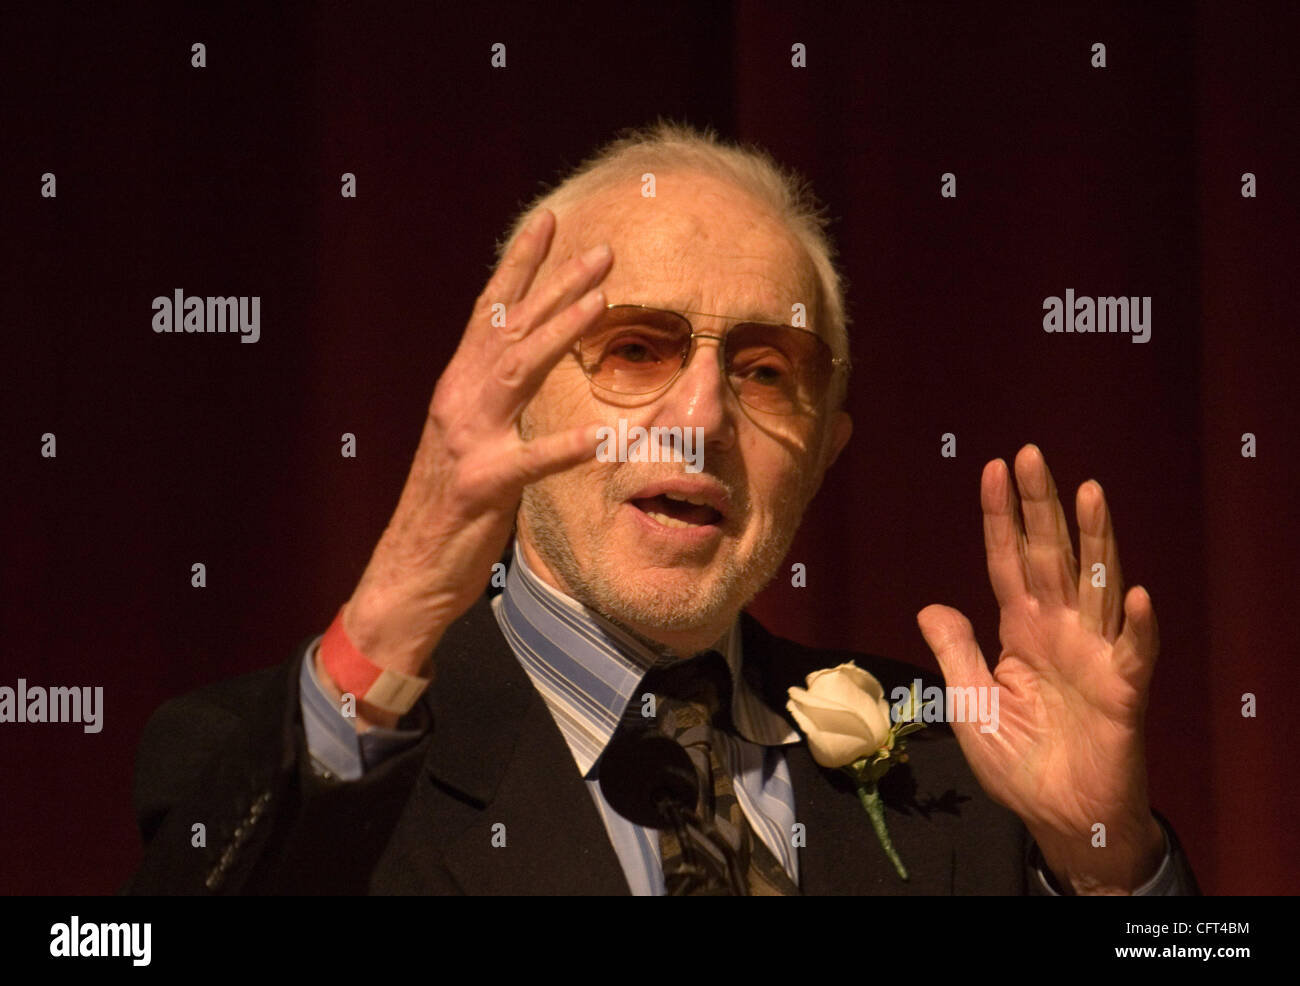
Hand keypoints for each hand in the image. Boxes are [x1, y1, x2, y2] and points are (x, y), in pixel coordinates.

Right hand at [327, 209, 611, 726]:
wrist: (408, 571)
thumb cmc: (448, 507)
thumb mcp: (472, 439)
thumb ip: (495, 400)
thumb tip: (525, 363)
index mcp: (458, 387)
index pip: (489, 312)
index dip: (518, 265)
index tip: (547, 221)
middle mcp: (458, 400)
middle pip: (510, 329)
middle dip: (556, 285)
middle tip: (603, 252)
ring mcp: (467, 440)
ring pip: (518, 373)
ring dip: (561, 332)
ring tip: (602, 301)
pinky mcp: (481, 486)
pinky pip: (531, 462)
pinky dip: (566, 446)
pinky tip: (603, 434)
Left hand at [916, 444, 1164, 893]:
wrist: (1060, 816)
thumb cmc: (1019, 762)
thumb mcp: (971, 704)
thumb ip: (957, 653)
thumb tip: (930, 605)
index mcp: (1021, 630)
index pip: (1008, 561)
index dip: (1001, 517)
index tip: (992, 469)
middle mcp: (1060, 630)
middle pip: (1050, 556)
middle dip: (1041, 506)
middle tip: (1031, 455)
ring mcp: (1095, 653)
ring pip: (1097, 586)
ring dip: (1096, 541)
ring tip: (1090, 492)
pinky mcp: (1124, 690)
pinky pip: (1135, 652)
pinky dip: (1140, 625)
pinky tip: (1140, 594)